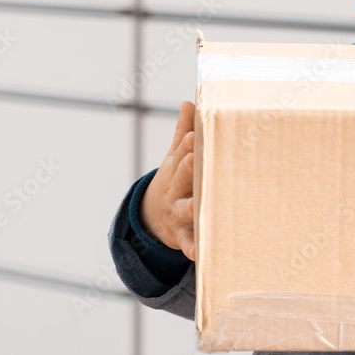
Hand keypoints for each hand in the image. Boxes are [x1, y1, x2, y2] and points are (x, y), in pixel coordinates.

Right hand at [140, 100, 196, 260]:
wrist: (154, 218)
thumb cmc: (174, 181)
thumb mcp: (174, 158)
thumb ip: (183, 132)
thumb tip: (189, 101)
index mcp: (177, 169)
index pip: (182, 153)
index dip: (188, 144)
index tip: (194, 135)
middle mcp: (176, 190)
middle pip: (181, 178)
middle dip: (186, 168)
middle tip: (192, 159)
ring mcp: (178, 214)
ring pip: (185, 210)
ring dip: (192, 208)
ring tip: (198, 207)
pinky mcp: (183, 235)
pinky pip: (188, 243)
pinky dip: (193, 248)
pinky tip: (200, 253)